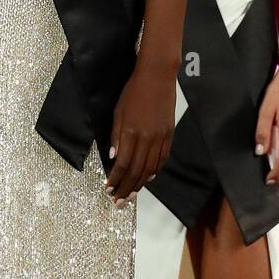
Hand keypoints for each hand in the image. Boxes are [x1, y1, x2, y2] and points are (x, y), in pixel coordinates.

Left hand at [105, 60, 176, 203]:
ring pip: (150, 168)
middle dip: (126, 188)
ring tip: (131, 194)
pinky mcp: (169, 134)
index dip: (115, 179)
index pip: (122, 163)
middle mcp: (147, 138)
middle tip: (118, 201)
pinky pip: (162, 158)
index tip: (109, 189)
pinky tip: (148, 178)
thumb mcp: (118, 111)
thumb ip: (116, 135)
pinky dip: (155, 171)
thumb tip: (113, 157)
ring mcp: (160, 137)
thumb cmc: (133, 90)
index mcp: (131, 132)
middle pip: (136, 171)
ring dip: (140, 184)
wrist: (157, 76)